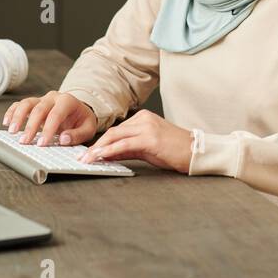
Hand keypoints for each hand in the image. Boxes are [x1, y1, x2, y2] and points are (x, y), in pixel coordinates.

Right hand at [3, 91, 97, 146]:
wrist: (78, 111)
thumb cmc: (82, 120)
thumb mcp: (88, 128)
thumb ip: (78, 135)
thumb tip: (64, 139)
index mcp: (68, 101)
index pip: (56, 114)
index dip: (48, 129)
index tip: (42, 143)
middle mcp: (53, 97)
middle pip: (39, 109)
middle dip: (31, 126)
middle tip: (25, 142)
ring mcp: (42, 99)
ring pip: (26, 103)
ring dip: (17, 117)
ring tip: (12, 131)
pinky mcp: (33, 104)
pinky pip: (20, 104)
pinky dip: (12, 112)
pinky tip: (6, 122)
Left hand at [78, 110, 192, 173]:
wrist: (195, 152)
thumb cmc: (174, 151)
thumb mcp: (147, 148)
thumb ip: (127, 149)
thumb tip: (107, 155)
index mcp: (143, 118)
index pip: (116, 130)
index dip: (100, 142)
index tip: (89, 153)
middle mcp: (143, 119)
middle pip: (112, 132)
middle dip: (95, 145)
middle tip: (83, 157)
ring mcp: (147, 127)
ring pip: (115, 136)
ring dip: (98, 149)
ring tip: (87, 159)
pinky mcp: (150, 139)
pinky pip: (124, 145)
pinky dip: (110, 151)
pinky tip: (101, 157)